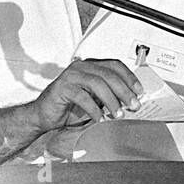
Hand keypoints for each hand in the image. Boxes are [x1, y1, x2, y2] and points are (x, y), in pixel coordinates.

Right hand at [28, 58, 143, 131]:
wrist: (43, 116)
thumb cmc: (68, 108)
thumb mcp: (94, 100)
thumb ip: (109, 96)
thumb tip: (131, 100)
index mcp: (90, 67)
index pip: (114, 65)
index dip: (129, 77)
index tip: (140, 91)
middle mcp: (81, 68)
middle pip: (108, 74)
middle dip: (124, 91)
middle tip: (133, 105)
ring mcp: (70, 76)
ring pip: (97, 83)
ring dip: (111, 100)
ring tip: (117, 114)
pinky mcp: (62, 88)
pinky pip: (82, 97)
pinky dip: (94, 109)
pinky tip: (99, 118)